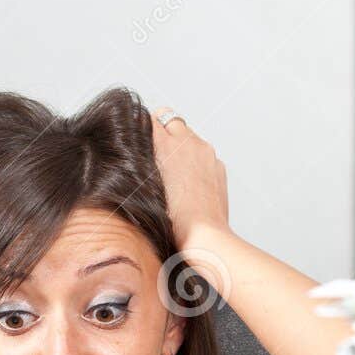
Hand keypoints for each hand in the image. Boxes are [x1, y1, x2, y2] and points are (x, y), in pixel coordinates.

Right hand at [150, 110, 229, 250]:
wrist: (204, 235)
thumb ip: (143, 161)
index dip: (140, 127)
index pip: (148, 119)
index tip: (137, 136)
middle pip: (170, 118)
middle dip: (162, 129)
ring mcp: (207, 153)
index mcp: (167, 145)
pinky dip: (195, 159)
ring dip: (180, 144)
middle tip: (154, 149)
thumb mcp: (146, 187)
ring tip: (172, 170)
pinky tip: (189, 181)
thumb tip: (139, 150)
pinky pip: (204, 152)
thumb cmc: (173, 219)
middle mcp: (189, 142)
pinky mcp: (218, 166)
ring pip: (188, 134)